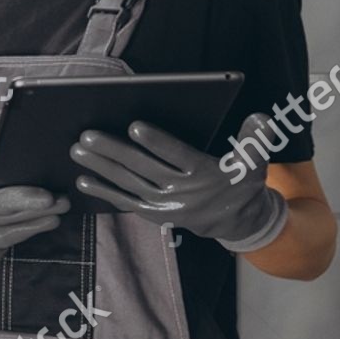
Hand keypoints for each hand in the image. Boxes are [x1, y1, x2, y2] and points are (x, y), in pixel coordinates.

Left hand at [70, 113, 288, 251]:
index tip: (135, 126)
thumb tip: (261, 117)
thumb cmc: (241, 182)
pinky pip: (126, 201)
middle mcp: (182, 192)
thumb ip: (255, 139)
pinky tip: (82, 180)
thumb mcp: (254, 162)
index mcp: (205, 175)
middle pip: (144, 168)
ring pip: (129, 183)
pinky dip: (104, 192)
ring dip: (101, 168)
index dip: (158, 142)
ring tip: (78, 150)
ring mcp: (165, 205)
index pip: (178, 156)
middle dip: (114, 151)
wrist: (236, 221)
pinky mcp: (154, 213)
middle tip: (88, 135)